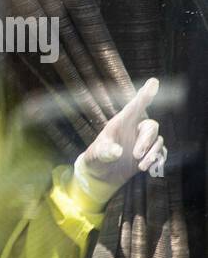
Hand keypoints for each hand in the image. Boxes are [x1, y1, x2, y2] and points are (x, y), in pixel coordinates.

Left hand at [75, 78, 164, 205]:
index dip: (145, 94)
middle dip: (147, 141)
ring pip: (158, 141)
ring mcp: (142, 141)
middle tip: (136, 155)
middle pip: (151, 126)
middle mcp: (134, 129)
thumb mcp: (96, 155)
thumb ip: (105, 152)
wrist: (100, 175)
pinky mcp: (148, 154)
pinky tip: (149, 170)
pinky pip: (161, 153)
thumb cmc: (96, 159)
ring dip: (152, 154)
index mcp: (120, 123)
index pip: (135, 107)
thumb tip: (117, 152)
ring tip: (140, 167)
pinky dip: (158, 161)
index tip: (153, 82)